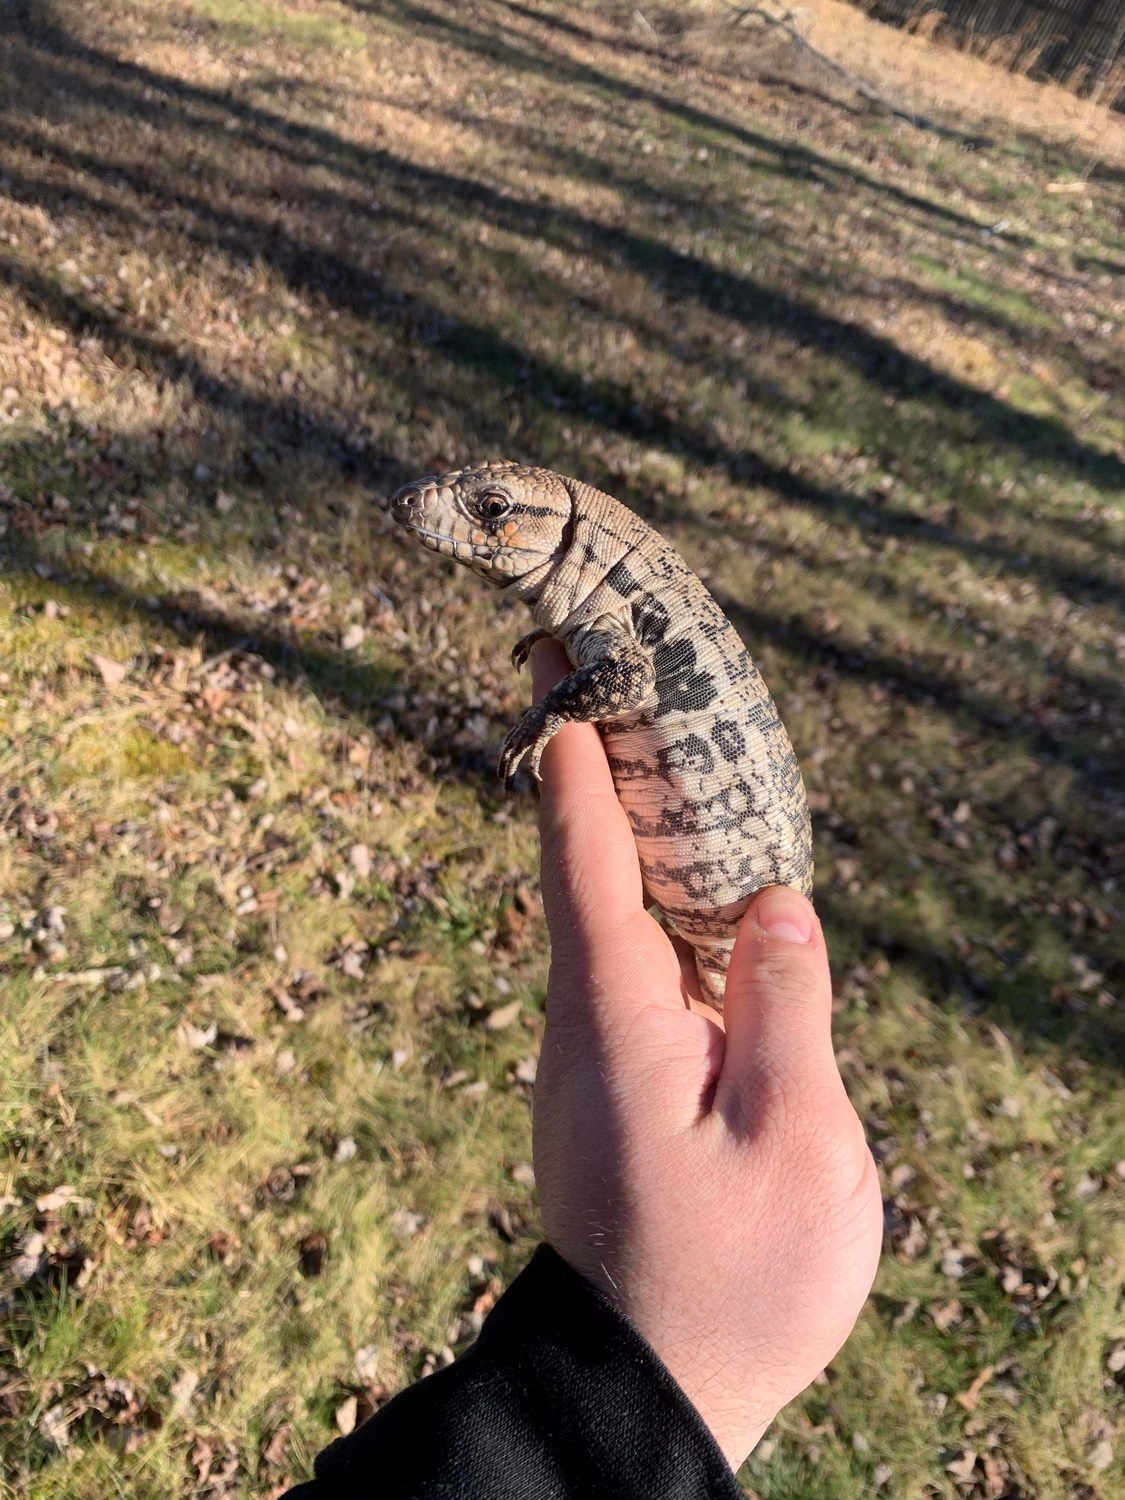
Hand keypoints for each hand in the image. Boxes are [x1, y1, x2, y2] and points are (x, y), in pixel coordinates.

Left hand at [528, 641, 882, 1469]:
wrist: (650, 1387)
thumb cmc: (733, 1278)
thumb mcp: (792, 1145)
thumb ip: (783, 1010)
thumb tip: (777, 898)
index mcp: (621, 1028)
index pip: (588, 880)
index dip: (577, 788)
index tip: (558, 704)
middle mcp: (585, 1030)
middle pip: (581, 884)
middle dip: (584, 785)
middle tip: (578, 684)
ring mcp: (590, 1060)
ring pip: (598, 925)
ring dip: (611, 838)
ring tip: (632, 753)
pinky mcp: (610, 1088)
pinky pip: (620, 969)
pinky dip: (639, 905)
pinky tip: (678, 888)